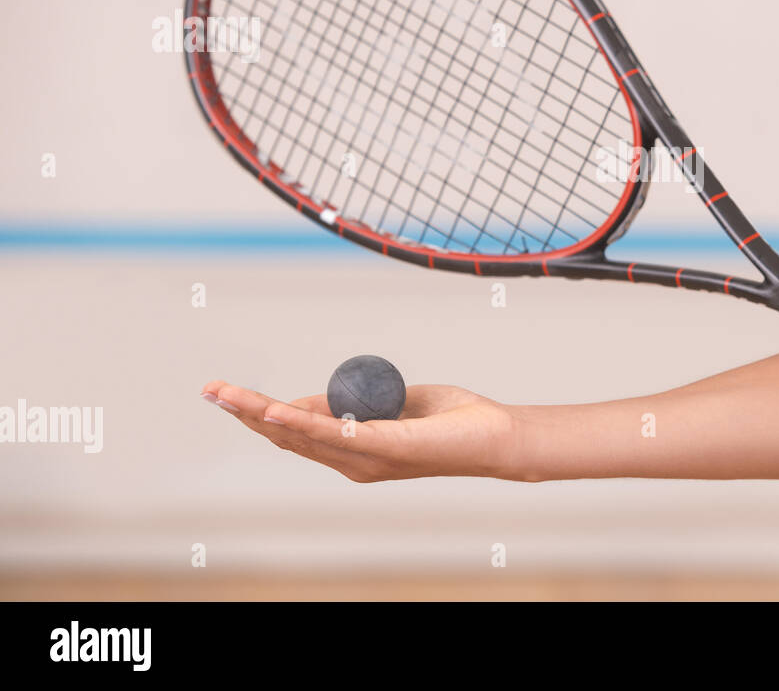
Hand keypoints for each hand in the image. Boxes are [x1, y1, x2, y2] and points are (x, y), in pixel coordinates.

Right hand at [200, 379, 518, 482]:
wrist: (495, 436)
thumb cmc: (455, 419)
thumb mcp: (398, 402)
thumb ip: (364, 401)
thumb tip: (330, 395)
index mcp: (354, 451)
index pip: (297, 433)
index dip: (261, 414)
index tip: (230, 394)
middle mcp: (352, 461)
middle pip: (285, 435)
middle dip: (244, 413)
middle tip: (209, 390)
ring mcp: (364, 457)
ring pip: (299, 433)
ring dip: (257, 413)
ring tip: (224, 395)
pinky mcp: (383, 446)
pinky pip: (332, 432)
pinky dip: (299, 420)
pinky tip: (272, 409)